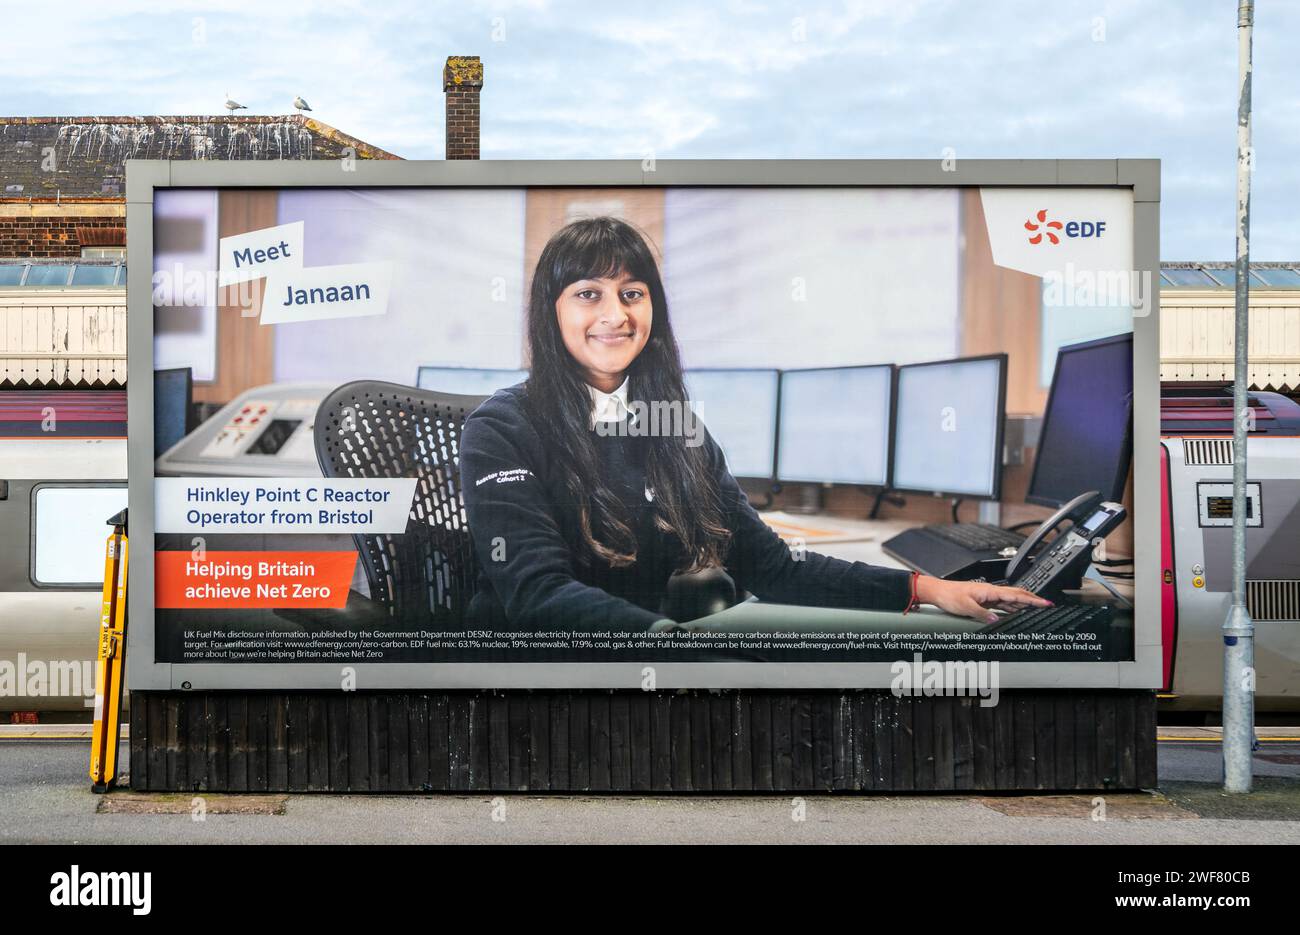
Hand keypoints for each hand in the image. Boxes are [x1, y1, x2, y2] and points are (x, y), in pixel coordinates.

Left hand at [914, 575, 1051, 623]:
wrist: (938, 591)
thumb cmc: (949, 596)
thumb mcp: (966, 607)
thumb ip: (983, 614)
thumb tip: (996, 620)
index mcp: (989, 591)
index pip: (1016, 595)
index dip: (1032, 599)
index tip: (1045, 602)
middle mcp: (991, 592)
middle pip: (1017, 594)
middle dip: (1033, 599)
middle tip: (1047, 604)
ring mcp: (988, 595)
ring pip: (1011, 599)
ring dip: (1024, 603)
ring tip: (1037, 608)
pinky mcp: (984, 600)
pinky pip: (1003, 603)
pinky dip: (1013, 607)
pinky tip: (1017, 611)